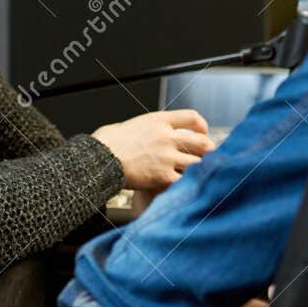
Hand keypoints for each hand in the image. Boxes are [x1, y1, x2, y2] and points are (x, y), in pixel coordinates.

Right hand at [92, 109, 212, 191]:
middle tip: (208, 159)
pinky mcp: (163, 175)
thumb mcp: (131, 126)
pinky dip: (188, 185)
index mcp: (159, 121)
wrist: (99, 157)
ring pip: (197, 163)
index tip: (203, 133)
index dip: (202, 126)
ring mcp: (167, 156)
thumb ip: (147, 129)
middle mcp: (167, 137)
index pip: (192, 117)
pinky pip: (185, 181)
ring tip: (199, 176)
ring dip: (199, 170)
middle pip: (202, 142)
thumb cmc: (107, 142)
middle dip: (208, 151)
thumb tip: (148, 134)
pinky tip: (187, 188)